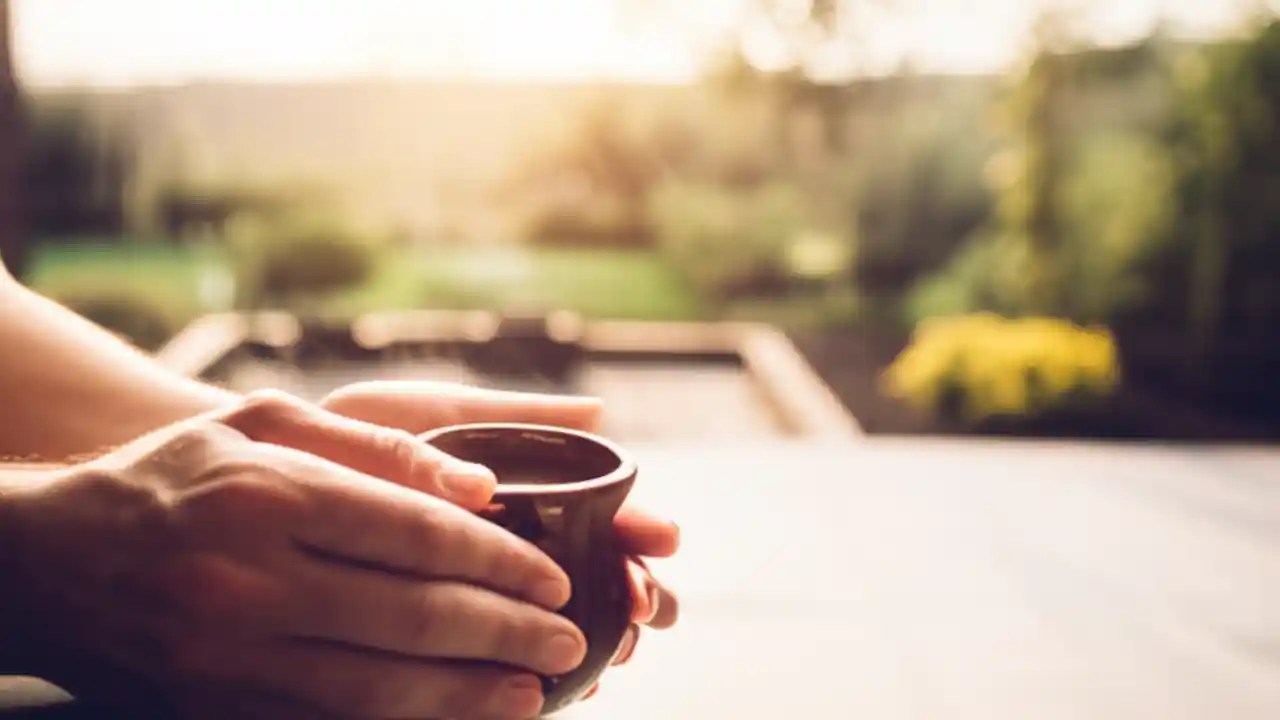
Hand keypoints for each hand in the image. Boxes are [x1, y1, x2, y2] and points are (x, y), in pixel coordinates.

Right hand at [1, 390, 585, 718]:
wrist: (53, 557)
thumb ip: (378, 445)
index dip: (500, 559)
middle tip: (570, 636)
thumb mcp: (266, 421)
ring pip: (381, 686)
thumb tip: (480, 484)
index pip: (419, 533)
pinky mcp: (219, 705)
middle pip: (414, 615)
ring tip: (535, 689)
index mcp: (274, 495)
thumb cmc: (177, 474)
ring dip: (472, 693)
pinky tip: (457, 714)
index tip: (552, 575)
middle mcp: (252, 579)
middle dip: (508, 629)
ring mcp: (232, 654)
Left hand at [323, 382, 680, 679]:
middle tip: (649, 609)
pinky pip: (489, 664)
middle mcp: (506, 550)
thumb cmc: (340, 439)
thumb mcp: (423, 411)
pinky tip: (556, 686)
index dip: (637, 529)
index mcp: (515, 496)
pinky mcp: (431, 641)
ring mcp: (474, 597)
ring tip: (616, 647)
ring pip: (557, 627)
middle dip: (633, 594)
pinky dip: (527, 672)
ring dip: (598, 639)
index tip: (662, 539)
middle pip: (595, 578)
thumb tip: (597, 413)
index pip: (599, 515)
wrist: (253, 485)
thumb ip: (504, 411)